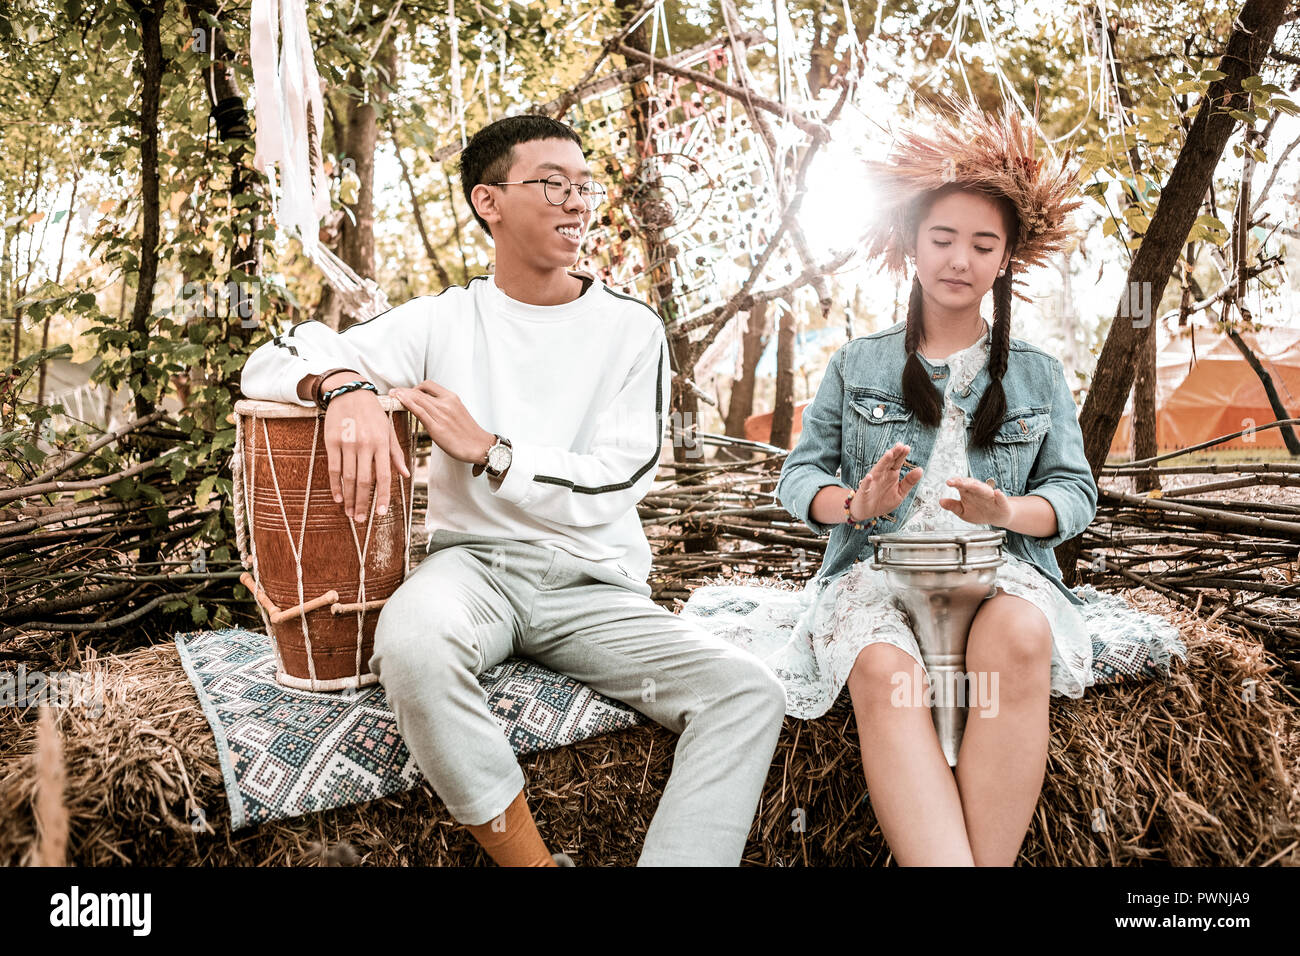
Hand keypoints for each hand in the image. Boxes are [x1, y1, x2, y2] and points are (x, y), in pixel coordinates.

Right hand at [324, 384, 410, 523]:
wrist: (349, 392)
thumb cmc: (373, 413)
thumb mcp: (389, 430)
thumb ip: (396, 454)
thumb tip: (405, 475)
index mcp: (381, 443)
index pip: (384, 476)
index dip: (383, 496)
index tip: (381, 513)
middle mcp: (365, 445)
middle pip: (364, 481)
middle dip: (363, 503)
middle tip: (361, 520)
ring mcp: (347, 443)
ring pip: (348, 477)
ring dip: (349, 498)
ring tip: (350, 513)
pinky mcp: (331, 441)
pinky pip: (333, 468)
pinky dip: (335, 484)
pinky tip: (338, 497)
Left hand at [390, 381, 492, 465]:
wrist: (480, 446)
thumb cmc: (469, 433)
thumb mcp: (458, 412)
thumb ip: (444, 407)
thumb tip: (430, 406)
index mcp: (452, 398)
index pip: (429, 385)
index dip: (415, 387)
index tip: (406, 392)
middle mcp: (446, 403)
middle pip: (420, 391)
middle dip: (404, 390)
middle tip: (393, 392)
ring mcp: (441, 415)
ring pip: (417, 399)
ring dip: (401, 395)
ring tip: (391, 395)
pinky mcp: (437, 428)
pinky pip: (419, 411)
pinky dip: (407, 403)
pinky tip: (399, 401)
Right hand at [850, 442, 922, 520]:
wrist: (867, 511)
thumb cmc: (883, 501)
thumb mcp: (901, 492)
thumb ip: (909, 482)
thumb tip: (920, 470)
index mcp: (891, 475)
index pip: (897, 462)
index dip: (902, 455)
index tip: (907, 447)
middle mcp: (882, 475)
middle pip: (888, 462)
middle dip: (894, 454)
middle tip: (900, 445)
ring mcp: (873, 482)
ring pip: (878, 470)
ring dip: (883, 462)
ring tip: (889, 454)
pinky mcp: (864, 491)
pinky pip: (865, 486)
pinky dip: (867, 481)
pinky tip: (869, 477)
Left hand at [939, 476, 1014, 525]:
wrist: (997, 517)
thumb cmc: (980, 512)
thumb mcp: (963, 511)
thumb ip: (953, 506)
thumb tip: (940, 501)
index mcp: (969, 492)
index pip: (961, 485)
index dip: (955, 483)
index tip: (948, 482)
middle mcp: (979, 491)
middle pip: (971, 484)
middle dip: (964, 482)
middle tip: (956, 482)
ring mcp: (991, 496)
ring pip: (985, 489)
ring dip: (979, 487)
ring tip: (972, 485)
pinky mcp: (1002, 503)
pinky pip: (1001, 499)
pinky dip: (1000, 496)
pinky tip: (997, 493)